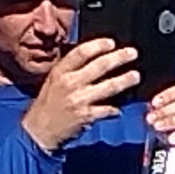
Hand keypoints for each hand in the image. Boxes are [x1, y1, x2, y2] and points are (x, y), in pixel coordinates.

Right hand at [20, 38, 138, 151]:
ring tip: (136, 76)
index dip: (98, 46)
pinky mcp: (86, 116)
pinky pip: (107, 109)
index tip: (111, 42)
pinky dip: (116, 109)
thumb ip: (71, 70)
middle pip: (99, 66)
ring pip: (108, 87)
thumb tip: (94, 58)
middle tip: (133, 53)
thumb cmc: (49, 104)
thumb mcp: (54, 81)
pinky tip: (119, 108)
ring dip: (124, 80)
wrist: (38, 131)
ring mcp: (79, 99)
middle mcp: (70, 83)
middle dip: (119, 58)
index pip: (81, 53)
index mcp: (60, 72)